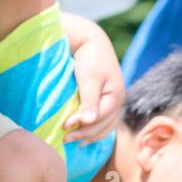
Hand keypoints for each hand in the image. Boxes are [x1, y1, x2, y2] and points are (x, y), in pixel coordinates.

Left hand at [64, 28, 124, 144]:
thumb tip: (88, 121)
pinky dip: (93, 130)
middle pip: (104, 125)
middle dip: (84, 134)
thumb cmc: (89, 57)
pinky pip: (103, 121)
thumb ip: (89, 101)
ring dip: (89, 135)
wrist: (91, 40)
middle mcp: (118, 100)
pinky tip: (83, 136)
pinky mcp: (106, 99)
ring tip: (72, 141)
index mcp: (116, 95)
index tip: (64, 127)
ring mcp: (113, 100)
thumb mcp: (89, 79)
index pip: (100, 118)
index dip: (83, 125)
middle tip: (64, 139)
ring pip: (105, 126)